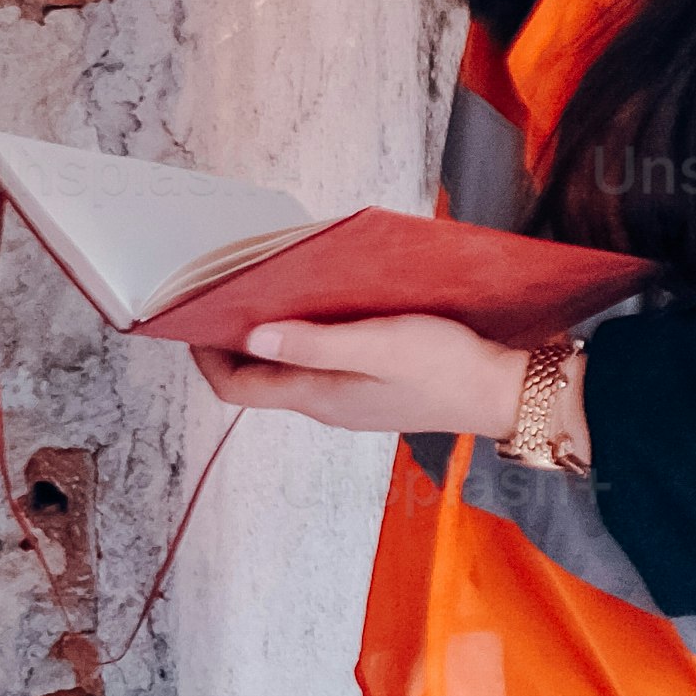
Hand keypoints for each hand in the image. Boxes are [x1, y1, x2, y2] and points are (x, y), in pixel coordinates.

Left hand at [192, 309, 524, 438]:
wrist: (500, 392)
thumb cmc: (444, 366)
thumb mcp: (378, 345)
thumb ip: (316, 342)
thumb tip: (252, 336)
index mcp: (318, 395)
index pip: (237, 387)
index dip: (206, 356)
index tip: (194, 316)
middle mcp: (324, 403)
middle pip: (258, 379)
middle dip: (233, 340)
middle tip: (228, 292)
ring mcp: (347, 399)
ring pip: (288, 370)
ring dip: (270, 337)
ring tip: (269, 292)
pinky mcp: (370, 388)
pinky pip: (318, 366)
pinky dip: (303, 339)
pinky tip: (321, 309)